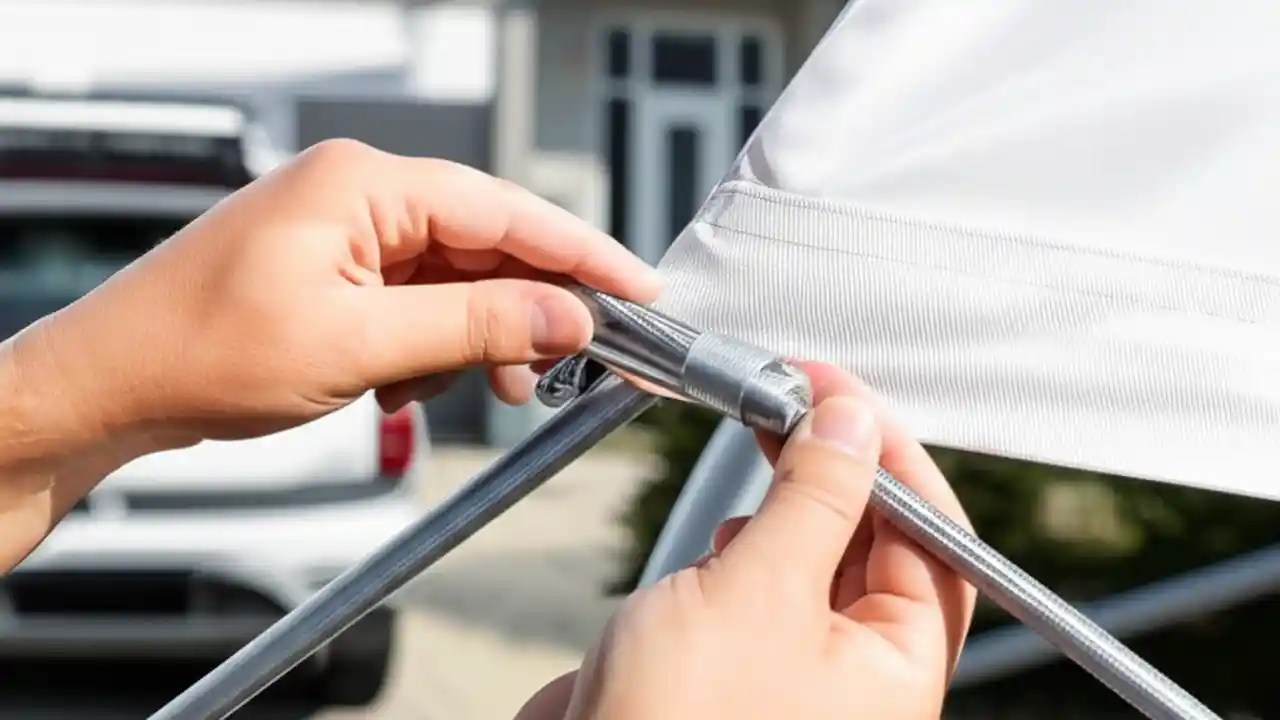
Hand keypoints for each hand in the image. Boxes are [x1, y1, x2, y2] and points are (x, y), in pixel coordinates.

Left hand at [0, 139, 658, 566]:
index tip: (639, 289)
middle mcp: (359, 196)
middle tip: (572, 364)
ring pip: (455, 280)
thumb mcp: (359, 345)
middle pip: (487, 244)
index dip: (583, 255)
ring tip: (487, 387)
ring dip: (477, 337)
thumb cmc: (199, 352)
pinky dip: (432, 347)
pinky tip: (411, 387)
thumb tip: (565, 316)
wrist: (112, 384)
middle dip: (528, 310)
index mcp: (364, 185)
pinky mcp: (335, 270)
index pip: (506, 211)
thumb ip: (474, 324)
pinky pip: (415, 300)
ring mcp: (345, 233)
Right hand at [516, 363, 974, 719]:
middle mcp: (855, 676)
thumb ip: (815, 497)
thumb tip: (851, 424)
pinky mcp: (733, 665)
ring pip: (809, 557)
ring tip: (749, 484)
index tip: (840, 392)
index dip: (889, 453)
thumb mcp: (761, 590)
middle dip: (832, 467)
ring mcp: (792, 671)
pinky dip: (740, 551)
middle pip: (873, 539)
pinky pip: (756, 587)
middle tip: (790, 398)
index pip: (929, 535)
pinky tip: (716, 549)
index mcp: (895, 669)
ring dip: (783, 506)